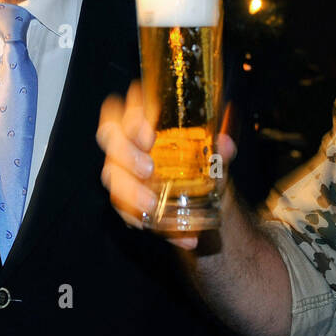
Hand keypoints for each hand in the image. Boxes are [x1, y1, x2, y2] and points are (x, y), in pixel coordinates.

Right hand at [97, 81, 236, 249]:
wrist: (199, 195)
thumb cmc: (196, 160)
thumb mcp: (210, 153)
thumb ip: (217, 149)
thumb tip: (226, 145)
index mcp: (141, 121)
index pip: (123, 107)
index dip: (130, 116)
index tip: (149, 134)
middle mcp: (125, 143)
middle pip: (110, 138)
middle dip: (126, 153)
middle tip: (148, 168)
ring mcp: (120, 170)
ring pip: (112, 176)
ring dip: (131, 191)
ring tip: (152, 204)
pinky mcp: (124, 198)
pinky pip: (124, 208)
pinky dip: (141, 219)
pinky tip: (156, 227)